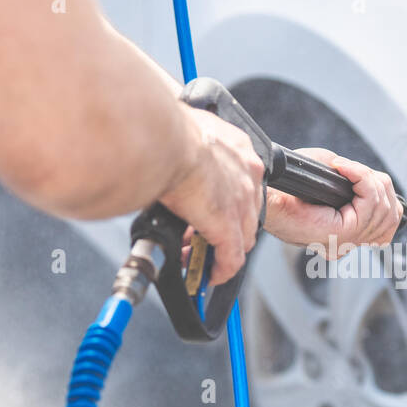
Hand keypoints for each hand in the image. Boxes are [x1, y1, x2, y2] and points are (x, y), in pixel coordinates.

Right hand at [160, 107, 264, 284]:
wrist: (160, 139)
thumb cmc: (161, 130)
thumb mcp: (185, 133)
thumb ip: (185, 148)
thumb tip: (166, 156)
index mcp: (236, 147)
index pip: (242, 182)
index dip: (228, 201)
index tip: (211, 210)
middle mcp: (246, 173)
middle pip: (247, 213)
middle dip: (226, 230)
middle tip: (202, 239)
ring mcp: (240, 201)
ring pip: (242, 237)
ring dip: (222, 252)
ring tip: (202, 259)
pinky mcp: (227, 225)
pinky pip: (232, 257)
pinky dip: (222, 269)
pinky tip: (211, 275)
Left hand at [264, 148, 401, 255]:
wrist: (267, 193)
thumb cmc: (289, 186)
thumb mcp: (328, 180)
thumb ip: (353, 183)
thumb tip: (373, 180)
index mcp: (344, 237)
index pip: (388, 223)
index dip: (381, 194)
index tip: (360, 177)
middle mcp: (348, 244)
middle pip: (390, 213)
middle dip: (377, 184)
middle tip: (353, 171)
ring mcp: (347, 242)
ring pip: (384, 207)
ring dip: (368, 179)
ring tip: (346, 169)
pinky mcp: (343, 233)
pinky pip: (371, 202)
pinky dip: (362, 179)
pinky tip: (344, 170)